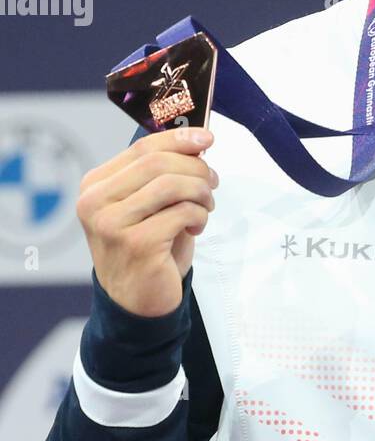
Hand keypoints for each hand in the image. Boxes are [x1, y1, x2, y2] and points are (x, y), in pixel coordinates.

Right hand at [76, 126, 217, 317]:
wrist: (137, 302)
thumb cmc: (148, 248)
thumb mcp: (151, 205)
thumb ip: (163, 174)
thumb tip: (197, 141)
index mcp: (95, 186)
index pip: (141, 148)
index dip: (178, 138)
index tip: (206, 138)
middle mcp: (95, 202)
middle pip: (157, 163)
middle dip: (195, 168)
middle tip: (213, 182)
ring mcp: (112, 224)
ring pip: (171, 185)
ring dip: (200, 192)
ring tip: (206, 207)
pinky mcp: (136, 244)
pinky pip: (181, 212)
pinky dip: (199, 216)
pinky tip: (196, 227)